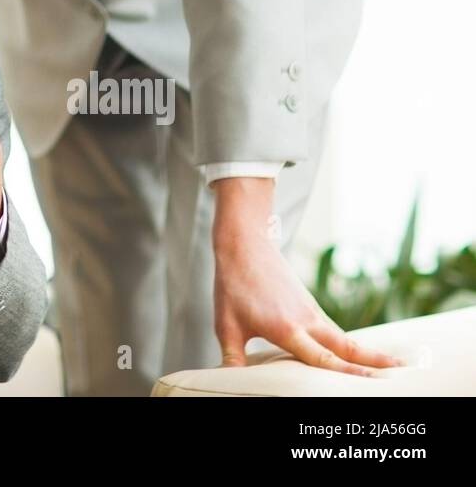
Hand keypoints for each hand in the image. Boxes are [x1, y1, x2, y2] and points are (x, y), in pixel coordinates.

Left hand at [212, 177, 401, 375]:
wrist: (244, 246)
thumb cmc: (233, 286)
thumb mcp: (226, 325)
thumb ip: (232, 357)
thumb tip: (227, 379)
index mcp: (287, 329)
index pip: (323, 358)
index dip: (349, 373)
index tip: (375, 382)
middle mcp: (306, 321)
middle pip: (346, 347)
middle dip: (375, 361)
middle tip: (404, 371)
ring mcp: (311, 311)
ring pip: (342, 339)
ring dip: (366, 354)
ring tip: (391, 368)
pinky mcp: (310, 306)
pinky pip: (333, 330)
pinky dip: (348, 344)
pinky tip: (355, 356)